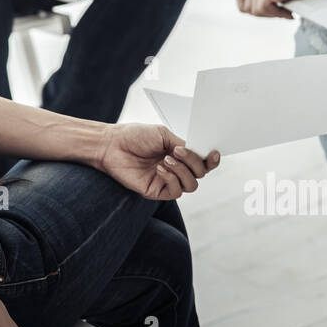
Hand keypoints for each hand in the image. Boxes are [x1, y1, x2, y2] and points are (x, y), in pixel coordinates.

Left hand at [95, 123, 219, 199]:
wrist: (113, 145)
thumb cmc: (135, 136)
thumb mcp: (164, 134)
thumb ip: (183, 144)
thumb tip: (198, 152)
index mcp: (179, 154)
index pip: (203, 161)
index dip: (212, 160)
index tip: (213, 153)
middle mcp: (176, 168)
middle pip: (201, 173)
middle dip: (194, 161)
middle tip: (177, 151)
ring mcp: (167, 181)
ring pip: (192, 185)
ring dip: (182, 171)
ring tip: (166, 159)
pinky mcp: (157, 191)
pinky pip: (176, 191)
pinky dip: (172, 179)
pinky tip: (160, 169)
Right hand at [236, 0, 326, 18]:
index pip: (262, 7)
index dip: (277, 14)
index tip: (290, 14)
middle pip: (254, 8)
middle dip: (270, 14)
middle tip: (284, 12)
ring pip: (247, 5)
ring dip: (260, 11)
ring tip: (274, 9)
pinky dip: (247, 4)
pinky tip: (259, 6)